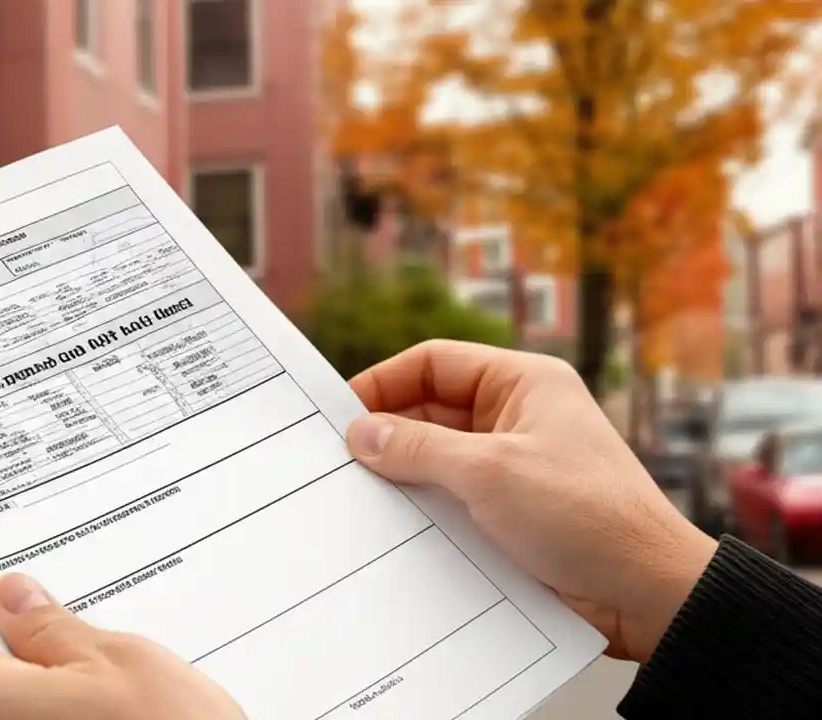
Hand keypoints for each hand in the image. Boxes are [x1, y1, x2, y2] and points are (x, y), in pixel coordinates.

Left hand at [0, 573, 243, 718]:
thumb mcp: (119, 660)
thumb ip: (52, 628)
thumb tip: (11, 596)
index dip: (20, 632)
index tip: (57, 623)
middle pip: (0, 687)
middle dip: (47, 670)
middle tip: (107, 667)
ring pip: (32, 715)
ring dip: (69, 706)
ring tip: (128, 706)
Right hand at [345, 340, 715, 662]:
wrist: (648, 594)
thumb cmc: (588, 516)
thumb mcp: (491, 472)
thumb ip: (419, 449)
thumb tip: (361, 434)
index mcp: (525, 383)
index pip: (435, 363)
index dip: (385, 382)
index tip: (341, 414)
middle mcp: (518, 417)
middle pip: (431, 410)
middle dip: (388, 433)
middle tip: (341, 462)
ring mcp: (514, 465)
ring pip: (438, 457)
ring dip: (403, 475)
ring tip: (359, 496)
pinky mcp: (512, 511)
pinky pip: (453, 497)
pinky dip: (423, 507)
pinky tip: (393, 527)